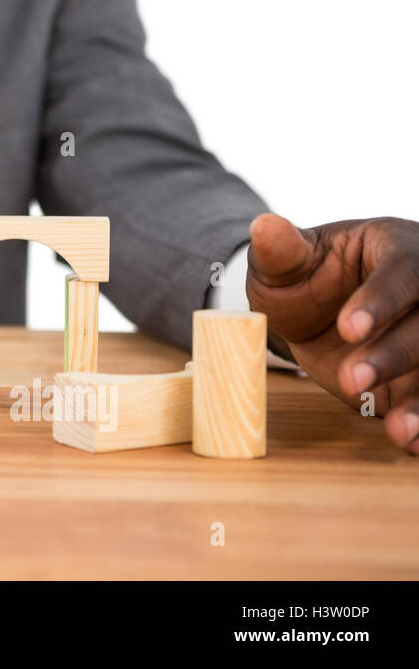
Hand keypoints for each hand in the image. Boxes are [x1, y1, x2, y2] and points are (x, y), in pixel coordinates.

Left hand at [247, 212, 418, 453]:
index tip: (348, 328)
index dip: (379, 301)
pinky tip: (412, 443)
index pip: (402, 272)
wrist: (319, 312)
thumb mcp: (286, 264)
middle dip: (393, 354)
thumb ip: (279, 251)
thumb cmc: (306, 278)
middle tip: (351, 380)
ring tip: (398, 429)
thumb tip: (264, 225)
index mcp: (399, 250)